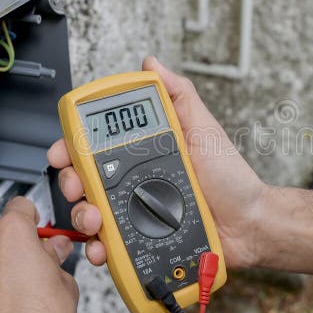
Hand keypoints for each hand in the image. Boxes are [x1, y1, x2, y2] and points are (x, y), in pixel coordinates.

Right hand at [47, 56, 267, 269]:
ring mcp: (136, 213)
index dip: (72, 146)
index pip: (96, 145)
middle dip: (71, 183)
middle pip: (84, 180)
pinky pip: (109, 245)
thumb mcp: (204, 129)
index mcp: (144, 153)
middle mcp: (135, 182)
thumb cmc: (230, 178)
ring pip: (90, 214)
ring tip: (96, 219)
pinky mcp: (141, 242)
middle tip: (78, 187)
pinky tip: (103, 246)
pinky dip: (99, 248)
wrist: (249, 224)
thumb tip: (152, 64)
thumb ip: (178, 96)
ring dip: (83, 217)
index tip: (63, 151)